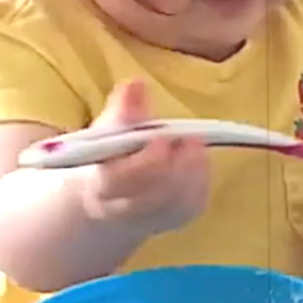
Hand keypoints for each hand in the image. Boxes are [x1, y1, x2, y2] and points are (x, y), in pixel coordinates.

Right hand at [77, 79, 209, 232]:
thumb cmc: (110, 155)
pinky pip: (194, 203)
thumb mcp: (109, 129)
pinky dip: (202, 180)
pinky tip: (199, 161)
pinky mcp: (176, 219)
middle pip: (156, 194)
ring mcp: (151, 218)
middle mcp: (123, 209)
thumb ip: (124, 109)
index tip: (162, 139)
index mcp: (101, 184)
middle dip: (177, 164)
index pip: (122, 179)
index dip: (147, 162)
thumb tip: (136, 83)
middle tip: (191, 139)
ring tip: (195, 144)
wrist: (111, 196)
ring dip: (193, 170)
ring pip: (178, 200)